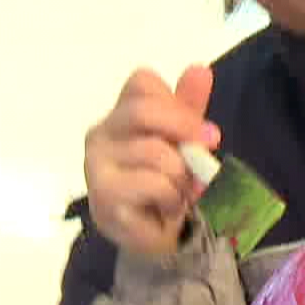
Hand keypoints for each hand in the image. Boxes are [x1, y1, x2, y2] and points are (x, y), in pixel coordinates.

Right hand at [84, 64, 218, 257]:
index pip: (142, 83)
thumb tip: (200, 69)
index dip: (176, 103)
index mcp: (119, 114)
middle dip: (185, 129)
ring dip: (182, 177)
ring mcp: (96, 165)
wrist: (156, 235)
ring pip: (156, 153)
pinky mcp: (103, 196)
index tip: (200, 129)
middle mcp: (99, 134)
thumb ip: (188, 107)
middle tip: (208, 149)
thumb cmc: (167, 183)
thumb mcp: (183, 141)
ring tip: (180, 192)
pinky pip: (155, 184)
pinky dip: (173, 198)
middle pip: (144, 112)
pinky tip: (166, 208)